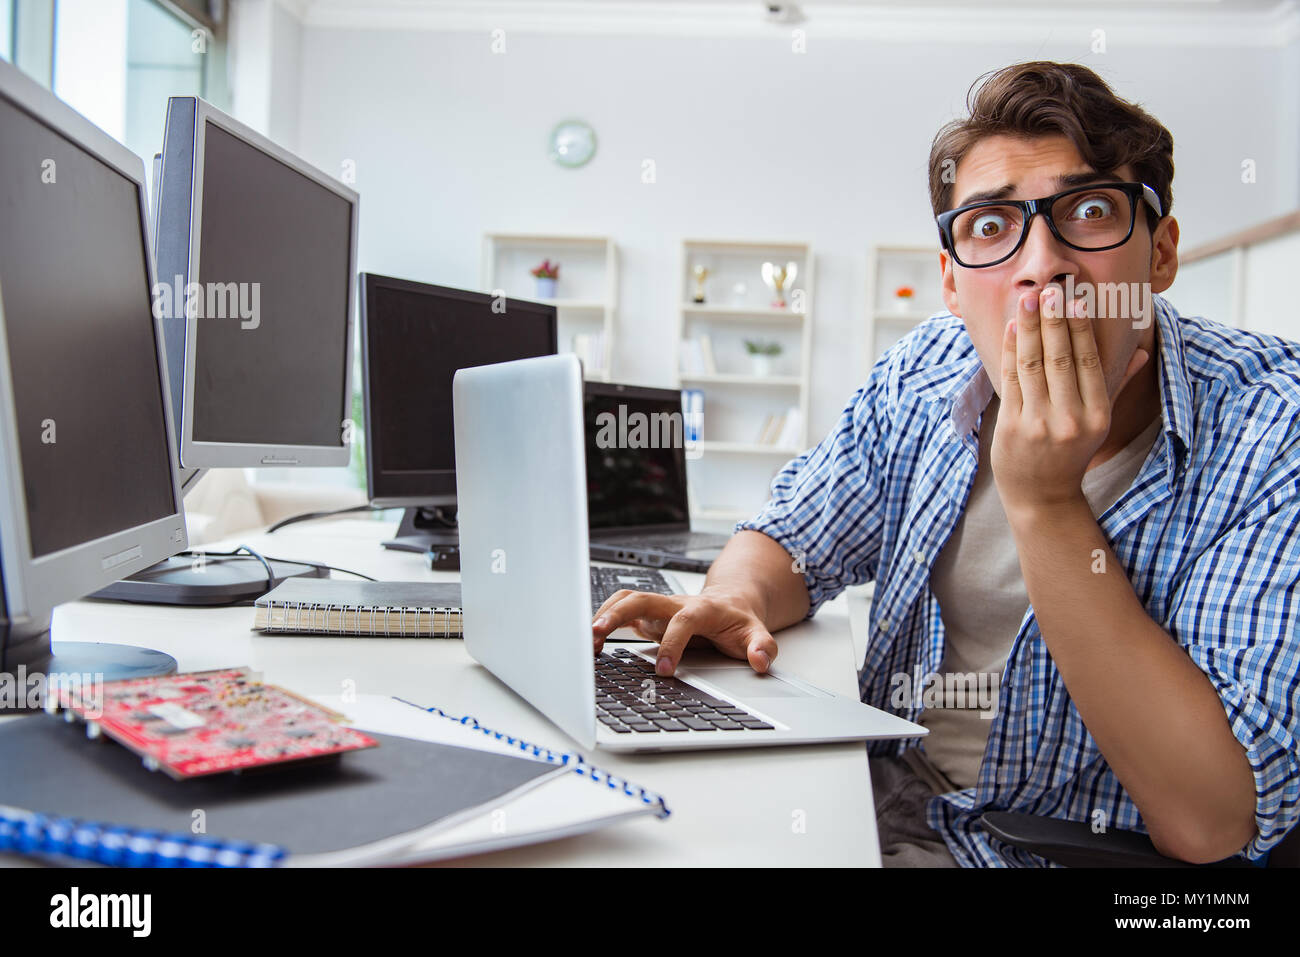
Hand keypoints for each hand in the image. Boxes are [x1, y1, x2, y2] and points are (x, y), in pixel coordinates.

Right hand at [591, 588, 777, 675]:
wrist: (732, 602)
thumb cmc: (740, 621)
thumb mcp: (758, 633)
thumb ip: (762, 647)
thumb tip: (760, 661)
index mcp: (702, 608)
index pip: (682, 621)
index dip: (672, 644)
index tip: (665, 671)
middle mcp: (676, 604)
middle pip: (641, 598)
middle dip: (617, 614)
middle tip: (597, 635)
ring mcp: (659, 609)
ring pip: (626, 600)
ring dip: (604, 616)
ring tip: (587, 641)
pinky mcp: (649, 617)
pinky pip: (621, 611)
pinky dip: (603, 622)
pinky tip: (592, 643)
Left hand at [991, 284, 1148, 515]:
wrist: (1042, 496)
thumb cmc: (1071, 453)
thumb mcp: (1100, 423)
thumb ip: (1117, 384)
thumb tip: (1142, 352)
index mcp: (1097, 415)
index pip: (1088, 362)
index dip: (1081, 328)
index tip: (1075, 298)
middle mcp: (1070, 419)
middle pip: (1061, 358)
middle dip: (1053, 320)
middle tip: (1050, 288)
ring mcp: (1039, 423)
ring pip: (1034, 365)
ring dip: (1029, 328)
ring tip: (1028, 298)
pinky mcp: (1012, 425)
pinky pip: (1011, 380)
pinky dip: (1011, 351)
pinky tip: (1012, 328)